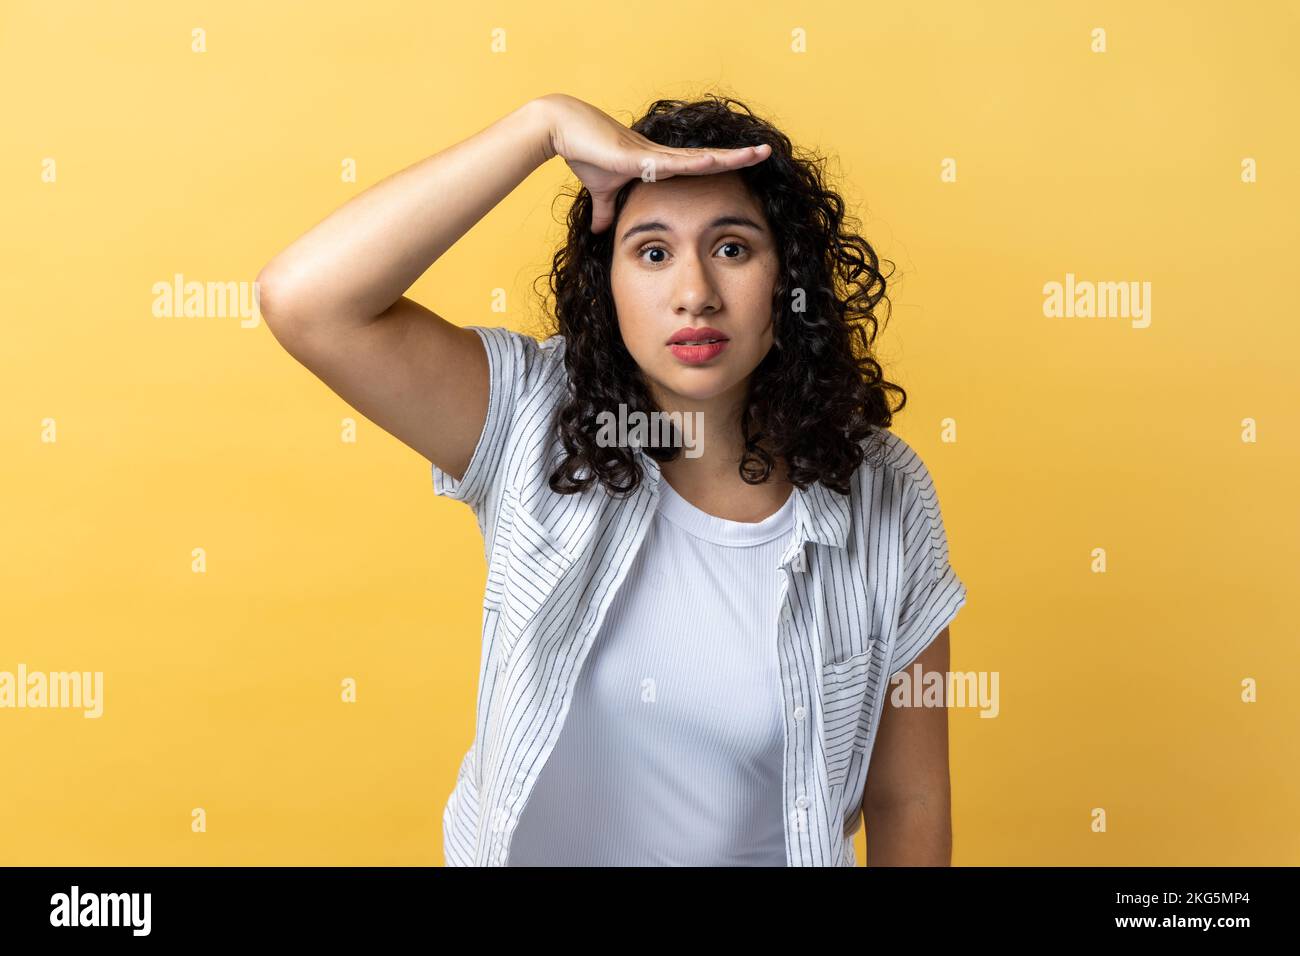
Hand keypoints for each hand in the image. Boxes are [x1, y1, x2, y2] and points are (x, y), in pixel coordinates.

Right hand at [536, 93, 771, 233]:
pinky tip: (717, 162)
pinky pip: (674, 162)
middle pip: (710, 158)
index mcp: (660, 165)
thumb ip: (606, 211)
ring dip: (730, 157)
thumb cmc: (585, 154)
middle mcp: (664, 157)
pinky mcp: (641, 157)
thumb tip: (600, 230)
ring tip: (758, 152)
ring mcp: (655, 155)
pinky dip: (696, 163)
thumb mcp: (602, 192)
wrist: (564, 132)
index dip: (724, 165)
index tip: (747, 164)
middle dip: (739, 157)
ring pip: (701, 157)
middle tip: (767, 151)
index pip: (700, 166)